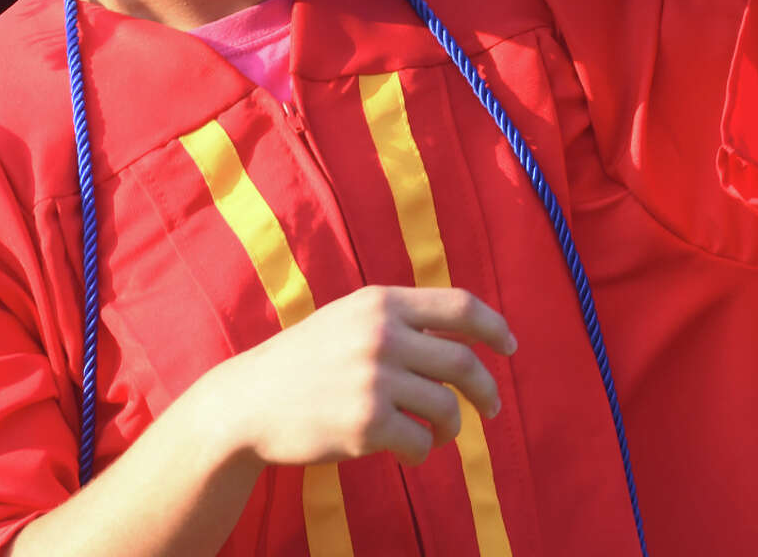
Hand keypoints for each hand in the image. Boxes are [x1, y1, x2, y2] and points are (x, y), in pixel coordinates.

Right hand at [204, 285, 514, 468]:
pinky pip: (422, 444)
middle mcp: (381, 335)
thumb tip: (465, 339)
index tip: (509, 347)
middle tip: (490, 408)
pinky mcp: (367, 424)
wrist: (248, 402)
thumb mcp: (348, 320)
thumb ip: (397, 320)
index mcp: (379, 303)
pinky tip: (406, 452)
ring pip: (448, 408)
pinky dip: (422, 453)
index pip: (459, 307)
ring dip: (450, 428)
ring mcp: (374, 379)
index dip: (494, 327)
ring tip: (434, 434)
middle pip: (464, 363)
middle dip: (486, 391)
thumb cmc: (304, 363)